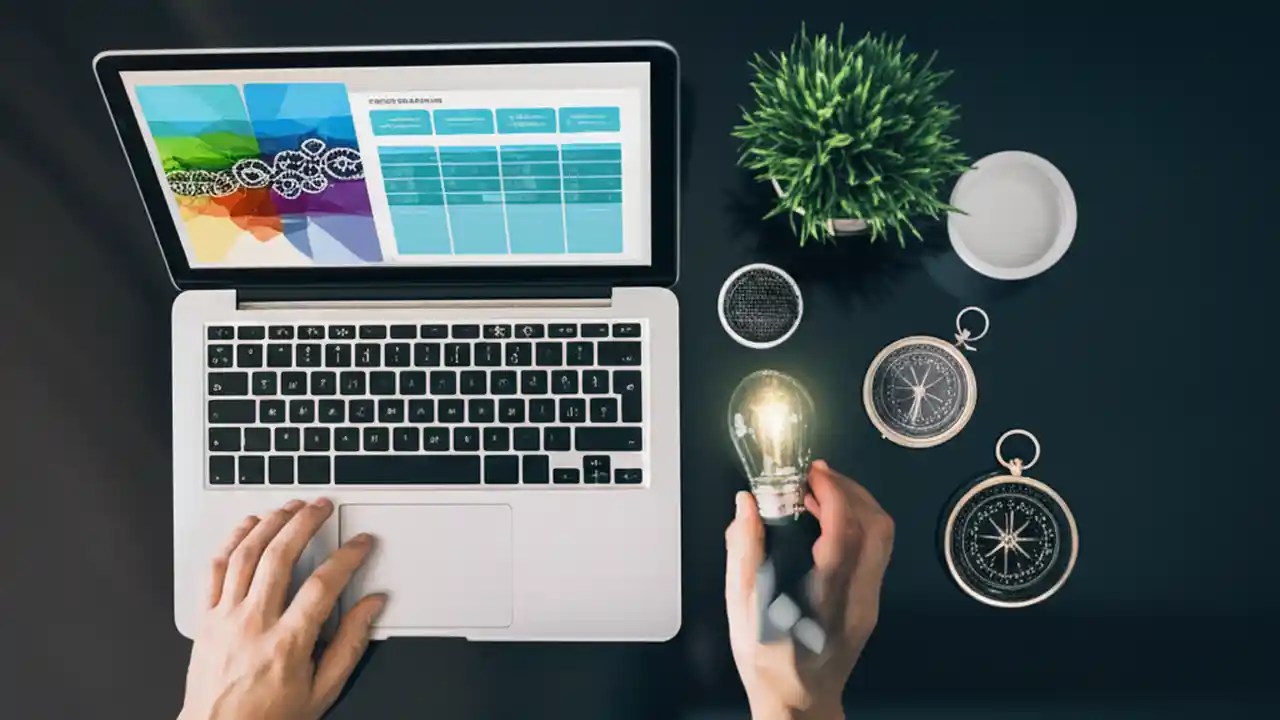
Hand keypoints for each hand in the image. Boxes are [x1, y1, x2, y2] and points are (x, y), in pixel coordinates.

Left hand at [178, 498, 385, 719]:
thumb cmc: (269, 717)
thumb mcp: (323, 690)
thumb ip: (350, 644)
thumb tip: (371, 607)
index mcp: (287, 644)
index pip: (323, 585)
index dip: (347, 557)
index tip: (361, 544)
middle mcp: (253, 624)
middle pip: (280, 557)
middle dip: (305, 523)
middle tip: (323, 507)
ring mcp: (225, 618)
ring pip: (246, 555)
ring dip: (270, 523)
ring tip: (291, 507)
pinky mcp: (206, 618)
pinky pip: (214, 569)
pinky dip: (231, 541)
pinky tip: (248, 526)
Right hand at [724, 461, 894, 719]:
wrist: (801, 703)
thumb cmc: (767, 663)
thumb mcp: (741, 610)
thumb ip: (742, 553)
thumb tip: (746, 505)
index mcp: (824, 602)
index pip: (845, 536)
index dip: (834, 496)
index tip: (813, 474)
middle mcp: (858, 599)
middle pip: (877, 529)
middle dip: (850, 489)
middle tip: (816, 474)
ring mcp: (871, 601)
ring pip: (882, 537)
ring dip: (856, 503)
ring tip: (820, 490)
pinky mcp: (872, 600)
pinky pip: (875, 550)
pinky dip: (857, 522)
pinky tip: (827, 518)